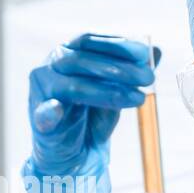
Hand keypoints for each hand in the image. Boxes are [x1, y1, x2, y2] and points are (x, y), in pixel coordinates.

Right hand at [22, 33, 159, 192]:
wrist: (75, 152)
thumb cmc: (92, 115)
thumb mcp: (116, 89)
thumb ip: (131, 70)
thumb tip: (155, 50)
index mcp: (68, 53)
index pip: (90, 40)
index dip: (117, 44)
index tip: (143, 54)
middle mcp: (51, 66)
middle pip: (82, 60)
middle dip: (119, 68)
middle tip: (147, 78)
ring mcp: (42, 91)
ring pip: (73, 86)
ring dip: (107, 92)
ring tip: (137, 98)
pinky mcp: (38, 118)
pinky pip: (45, 112)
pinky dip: (51, 111)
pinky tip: (59, 110)